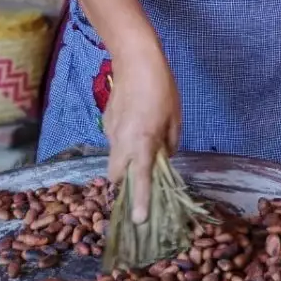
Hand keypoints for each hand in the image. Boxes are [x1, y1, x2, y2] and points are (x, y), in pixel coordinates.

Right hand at [103, 45, 180, 224]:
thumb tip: (164, 156)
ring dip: (127, 159)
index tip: (140, 221)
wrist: (134, 59)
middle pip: (117, 175)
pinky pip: (115, 139)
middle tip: (142, 179)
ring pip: (116, 156)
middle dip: (126, 184)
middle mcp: (121, 142)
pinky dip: (125, 140)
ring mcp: (110, 131)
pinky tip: (137, 121)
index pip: (141, 180)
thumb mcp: (175, 118)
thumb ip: (169, 143)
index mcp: (143, 143)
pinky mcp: (106, 120)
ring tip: (145, 139)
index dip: (141, 202)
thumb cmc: (161, 88)